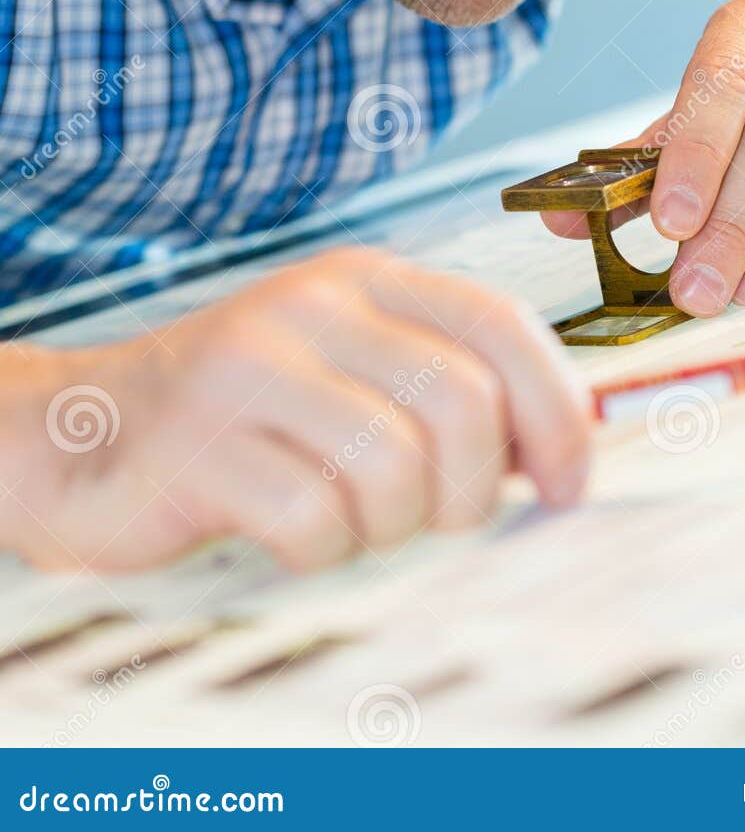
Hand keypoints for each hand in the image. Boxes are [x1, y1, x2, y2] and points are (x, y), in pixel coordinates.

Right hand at [0, 248, 589, 571]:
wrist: (87, 433)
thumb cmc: (244, 415)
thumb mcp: (350, 370)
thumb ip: (445, 390)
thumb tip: (563, 450)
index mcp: (366, 281)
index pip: (501, 321)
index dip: (558, 408)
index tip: (569, 482)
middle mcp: (314, 306)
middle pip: (464, 403)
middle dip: (472, 489)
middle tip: (436, 516)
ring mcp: (252, 367)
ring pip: (396, 469)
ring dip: (389, 526)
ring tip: (347, 517)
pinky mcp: (201, 442)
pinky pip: (315, 521)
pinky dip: (320, 551)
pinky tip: (287, 531)